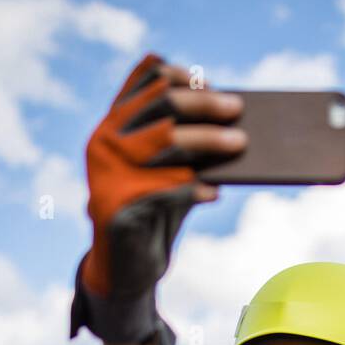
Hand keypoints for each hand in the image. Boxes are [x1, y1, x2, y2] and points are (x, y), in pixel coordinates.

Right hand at [69, 52, 246, 344]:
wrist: (127, 268)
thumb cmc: (157, 212)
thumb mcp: (171, 171)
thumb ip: (188, 144)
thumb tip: (235, 120)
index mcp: (114, 124)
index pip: (146, 80)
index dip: (181, 76)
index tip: (212, 85)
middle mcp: (104, 140)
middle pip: (161, 105)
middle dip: (204, 104)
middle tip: (237, 109)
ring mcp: (106, 172)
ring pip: (166, 140)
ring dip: (208, 139)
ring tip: (240, 142)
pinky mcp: (114, 206)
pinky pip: (164, 189)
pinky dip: (192, 188)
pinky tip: (213, 191)